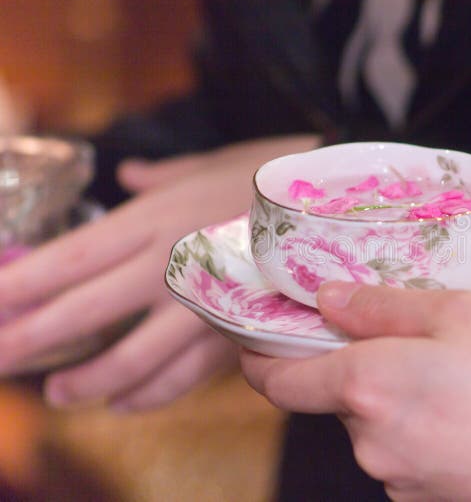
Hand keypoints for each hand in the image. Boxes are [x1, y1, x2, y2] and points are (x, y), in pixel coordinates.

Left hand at [0, 134, 317, 410]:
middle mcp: (171, 262)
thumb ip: (164, 176)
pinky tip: (124, 402)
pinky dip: (150, 394)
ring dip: (88, 380)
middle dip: (30, 340)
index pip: (71, 257)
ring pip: (133, 357)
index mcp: (157, 216)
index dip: (20, 285)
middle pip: (86, 312)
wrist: (345, 201)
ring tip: (56, 394)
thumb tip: (126, 176)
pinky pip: (185, 376)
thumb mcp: (213, 161)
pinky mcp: (237, 331)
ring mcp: (205, 302)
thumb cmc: (276, 173)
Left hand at [241, 284, 470, 500]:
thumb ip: (382, 305)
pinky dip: (425, 423)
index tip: (259, 333)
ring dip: (402, 392)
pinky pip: (408, 448)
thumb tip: (327, 300)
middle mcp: (368, 439)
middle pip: (337, 393)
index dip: (260, 353)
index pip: (276, 379)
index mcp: (365, 385)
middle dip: (361, 362)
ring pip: (377, 420)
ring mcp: (395, 476)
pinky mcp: (425, 496)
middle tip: (411, 333)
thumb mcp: (461, 314)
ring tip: (459, 371)